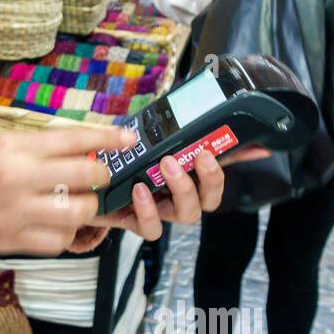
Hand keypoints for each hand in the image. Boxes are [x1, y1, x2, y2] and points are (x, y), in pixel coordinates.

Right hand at [0, 125, 233, 254]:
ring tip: (77, 202)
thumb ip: (33, 148)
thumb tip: (77, 150)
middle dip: (101, 177)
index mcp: (14, 148)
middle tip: (99, 176)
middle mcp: (19, 179)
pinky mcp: (14, 241)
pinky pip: (59, 242)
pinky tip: (55, 224)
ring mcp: (18, 214)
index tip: (129, 139)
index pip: (74, 140)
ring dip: (86, 208)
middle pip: (86, 177)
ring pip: (79, 213)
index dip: (108, 139)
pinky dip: (65, 234)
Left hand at [83, 144, 269, 238]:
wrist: (73, 183)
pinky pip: (152, 229)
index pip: (217, 165)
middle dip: (212, 177)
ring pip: (187, 214)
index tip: (260, 146)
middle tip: (199, 155)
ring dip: (182, 189)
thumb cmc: (109, 159)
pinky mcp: (134, 223)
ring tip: (166, 166)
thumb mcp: (134, 137)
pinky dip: (149, 210)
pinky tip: (139, 190)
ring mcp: (158, 212)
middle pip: (210, 199)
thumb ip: (161, 126)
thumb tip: (188, 104)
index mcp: (180, 173)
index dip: (242, 158)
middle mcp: (174, 196)